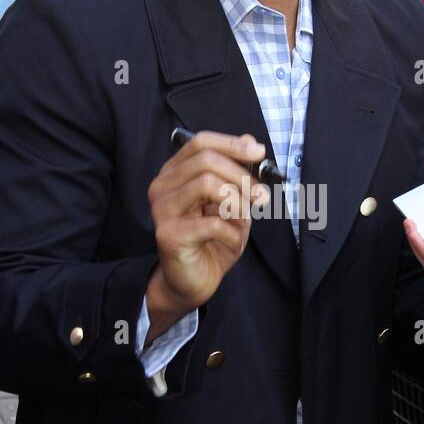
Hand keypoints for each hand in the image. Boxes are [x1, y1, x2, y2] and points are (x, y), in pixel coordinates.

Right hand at [146, 131, 269, 338]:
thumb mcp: (231, 202)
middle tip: (261, 197)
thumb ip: (236, 172)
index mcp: (175, 173)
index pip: (201, 143)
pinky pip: (213, 223)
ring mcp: (162, 210)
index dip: (232, 144)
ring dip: (237, 202)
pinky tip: (233, 243)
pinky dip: (233, 233)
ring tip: (244, 220)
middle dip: (242, 176)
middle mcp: (162, 186)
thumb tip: (250, 140)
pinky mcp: (169, 235)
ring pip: (207, 184)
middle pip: (206, 160)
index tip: (260, 153)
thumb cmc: (211, 241)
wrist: (192, 282)